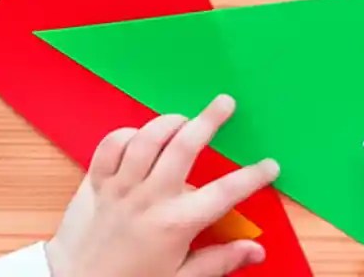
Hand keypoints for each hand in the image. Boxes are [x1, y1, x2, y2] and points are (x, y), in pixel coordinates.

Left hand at [45, 95, 279, 276]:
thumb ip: (218, 261)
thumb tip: (255, 252)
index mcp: (175, 224)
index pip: (225, 193)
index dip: (252, 177)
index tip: (268, 166)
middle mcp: (149, 199)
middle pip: (183, 146)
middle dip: (209, 120)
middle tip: (225, 103)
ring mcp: (120, 188)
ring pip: (147, 139)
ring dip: (169, 122)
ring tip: (185, 118)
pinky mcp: (95, 182)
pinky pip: (111, 145)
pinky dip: (127, 134)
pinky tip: (141, 136)